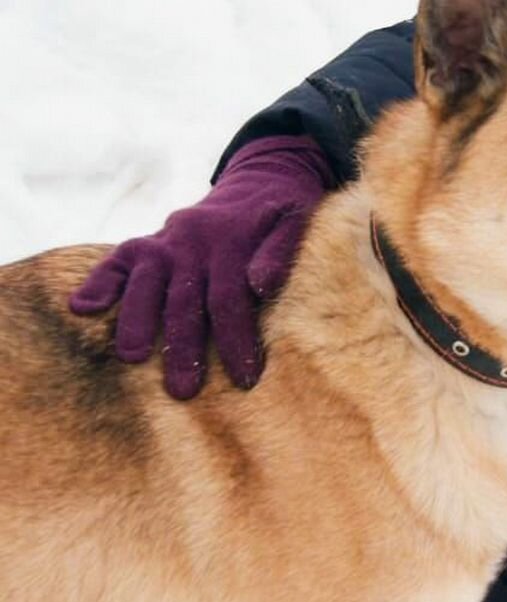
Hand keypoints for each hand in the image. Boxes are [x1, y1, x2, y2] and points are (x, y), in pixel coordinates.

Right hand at [70, 135, 332, 398]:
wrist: (262, 178)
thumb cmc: (283, 215)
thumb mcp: (295, 222)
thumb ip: (280, 252)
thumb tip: (260, 285)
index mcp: (231, 243)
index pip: (229, 299)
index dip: (235, 340)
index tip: (243, 379)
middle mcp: (193, 243)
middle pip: (185, 301)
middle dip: (183, 347)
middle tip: (183, 390)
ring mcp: (167, 242)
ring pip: (147, 283)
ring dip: (138, 321)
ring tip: (132, 357)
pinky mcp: (147, 243)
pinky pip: (118, 262)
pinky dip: (99, 282)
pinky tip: (82, 308)